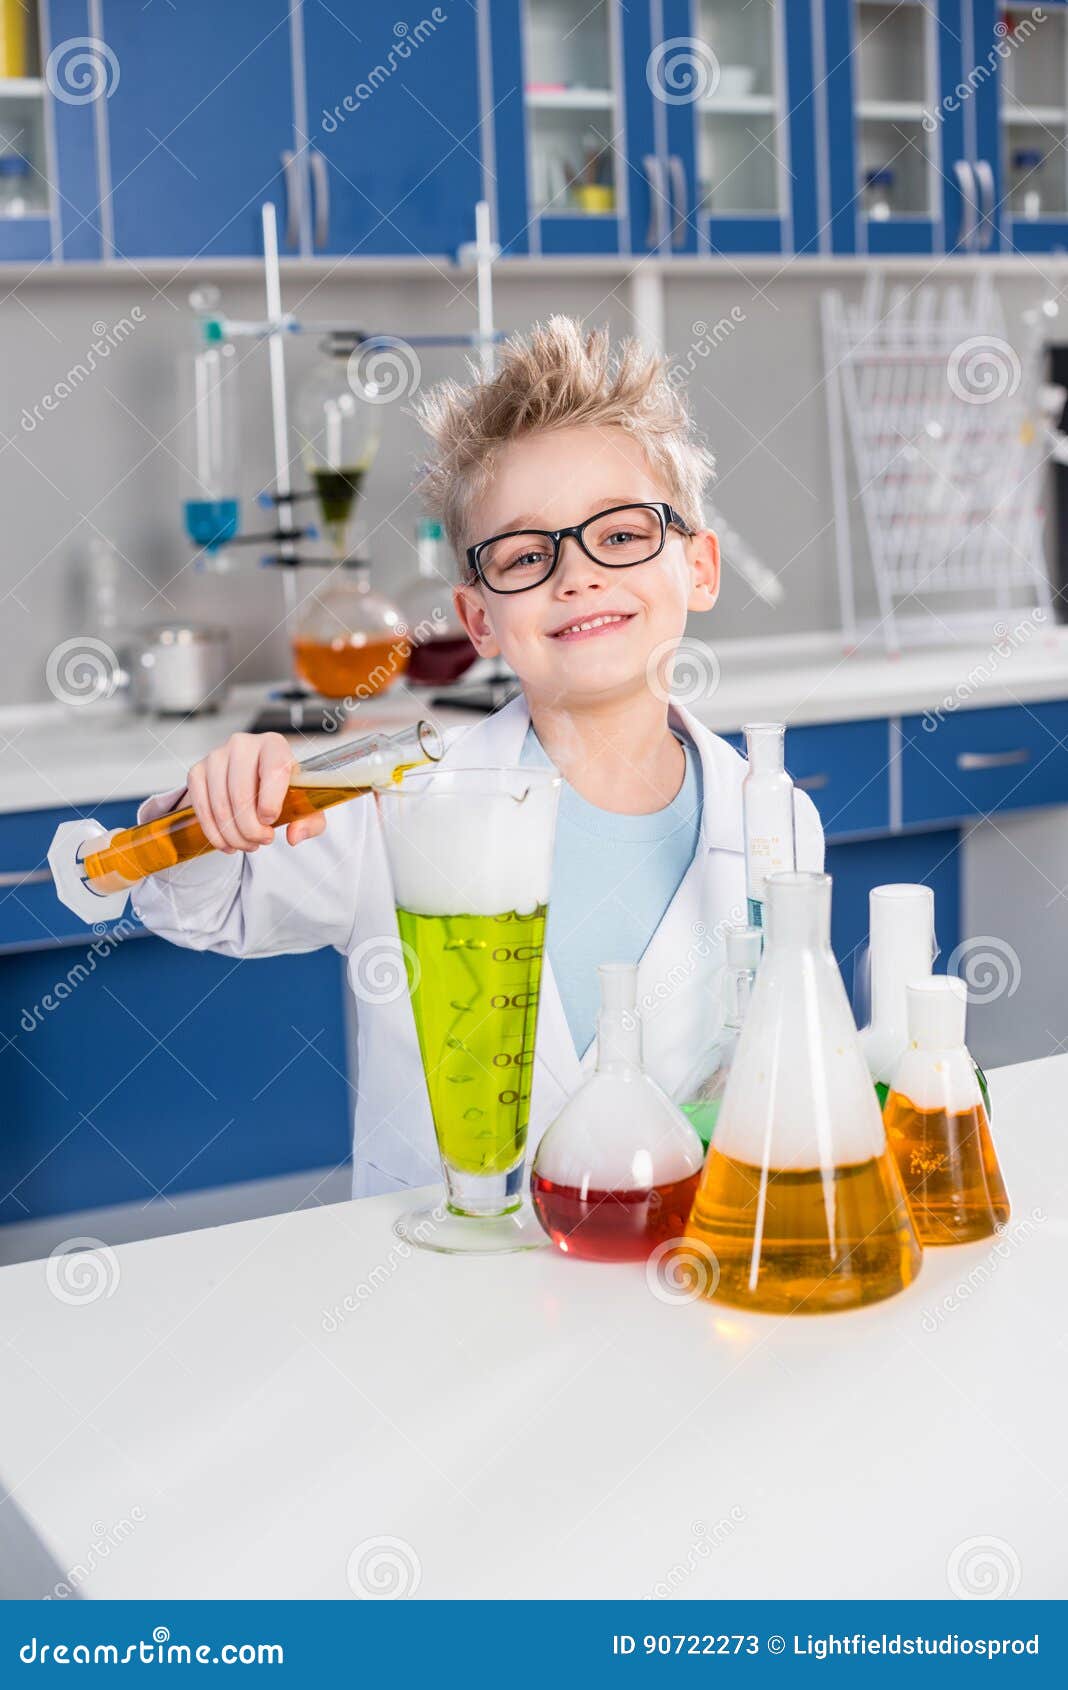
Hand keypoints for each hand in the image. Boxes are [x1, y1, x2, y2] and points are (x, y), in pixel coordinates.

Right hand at [186, 733, 327, 852]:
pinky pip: (201, 807)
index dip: (271, 801)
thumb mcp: (304, 805)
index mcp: (274, 745)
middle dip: (251, 828)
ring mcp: (216, 756)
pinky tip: (227, 842)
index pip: (273, 770)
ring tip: (247, 844)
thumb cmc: (281, 789)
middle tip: (262, 840)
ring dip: (234, 834)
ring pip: (220, 804)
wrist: (254, 779)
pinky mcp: (197, 771)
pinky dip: (214, 832)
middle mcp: (243, 745)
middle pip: (242, 793)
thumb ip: (311, 822)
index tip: (271, 821)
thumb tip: (294, 836)